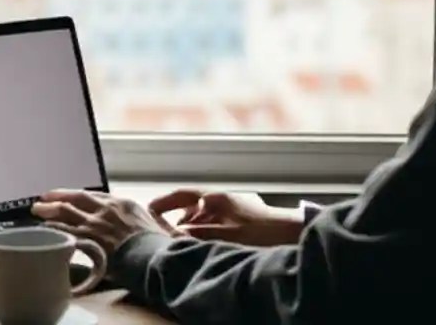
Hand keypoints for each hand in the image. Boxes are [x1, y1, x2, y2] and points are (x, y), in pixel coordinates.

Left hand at [31, 189, 175, 255]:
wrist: (154, 257)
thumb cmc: (159, 246)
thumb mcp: (156, 226)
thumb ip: (145, 222)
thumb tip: (149, 225)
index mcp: (123, 203)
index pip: (95, 195)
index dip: (78, 195)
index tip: (69, 196)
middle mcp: (106, 209)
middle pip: (76, 198)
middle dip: (58, 196)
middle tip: (44, 197)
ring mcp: (95, 224)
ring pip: (66, 212)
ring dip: (49, 211)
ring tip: (37, 210)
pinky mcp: (88, 240)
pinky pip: (64, 231)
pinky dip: (52, 229)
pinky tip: (43, 230)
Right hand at [148, 188, 303, 247]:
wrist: (288, 231)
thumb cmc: (259, 232)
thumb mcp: (226, 235)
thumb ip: (199, 234)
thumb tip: (176, 234)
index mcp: (214, 197)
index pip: (180, 194)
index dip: (163, 202)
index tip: (148, 209)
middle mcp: (219, 198)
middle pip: (188, 203)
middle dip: (172, 214)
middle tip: (158, 226)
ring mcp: (228, 206)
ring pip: (199, 212)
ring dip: (187, 223)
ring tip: (176, 238)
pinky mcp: (235, 216)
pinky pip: (210, 219)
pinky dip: (199, 227)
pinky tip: (198, 240)